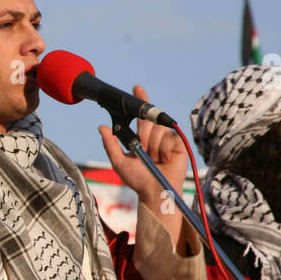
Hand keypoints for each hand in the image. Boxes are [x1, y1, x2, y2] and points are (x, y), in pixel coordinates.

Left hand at [97, 85, 187, 205]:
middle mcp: (155, 136)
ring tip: (154, 159)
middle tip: (143, 148)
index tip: (137, 88)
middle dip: (144, 134)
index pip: (141, 116)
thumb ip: (110, 144)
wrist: (155, 191)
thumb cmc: (138, 180)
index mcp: (142, 138)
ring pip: (158, 130)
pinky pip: (169, 137)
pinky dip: (163, 149)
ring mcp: (167, 139)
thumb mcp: (119, 162)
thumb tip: (101, 127)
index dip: (141, 101)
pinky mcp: (179, 144)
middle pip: (149, 121)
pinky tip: (164, 160)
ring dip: (153, 146)